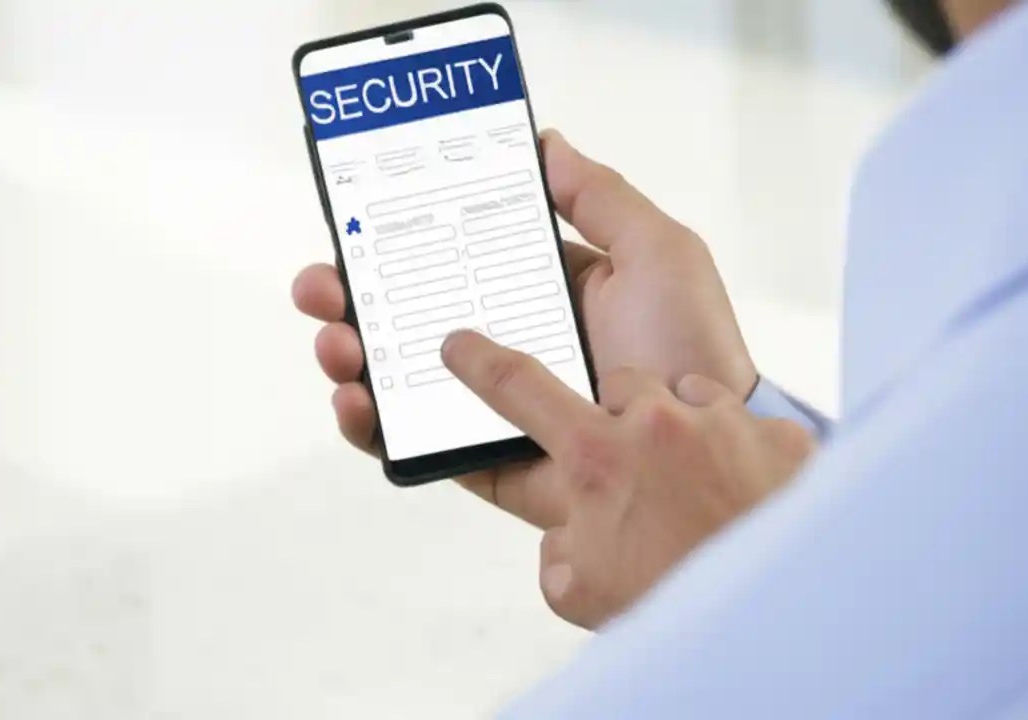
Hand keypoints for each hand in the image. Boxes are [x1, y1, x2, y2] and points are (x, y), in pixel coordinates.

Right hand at [292, 131, 759, 524]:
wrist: (705, 463)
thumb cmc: (691, 351)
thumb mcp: (659, 253)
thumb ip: (601, 198)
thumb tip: (545, 143)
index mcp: (548, 292)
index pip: (459, 257)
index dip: (405, 238)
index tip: (361, 222)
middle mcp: (517, 345)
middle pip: (415, 314)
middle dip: (355, 295)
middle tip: (322, 285)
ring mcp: (498, 406)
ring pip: (402, 378)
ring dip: (352, 355)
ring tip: (336, 343)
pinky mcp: (488, 461)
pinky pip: (417, 444)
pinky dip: (372, 426)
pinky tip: (356, 402)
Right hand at [442, 330, 812, 628]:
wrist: (774, 614)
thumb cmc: (677, 603)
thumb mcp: (581, 593)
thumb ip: (556, 552)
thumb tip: (564, 540)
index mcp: (595, 460)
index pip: (519, 390)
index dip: (481, 363)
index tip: (460, 343)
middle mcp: (655, 425)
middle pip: (617, 385)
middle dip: (617, 414)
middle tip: (631, 464)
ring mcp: (721, 423)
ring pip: (683, 394)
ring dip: (678, 426)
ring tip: (690, 481)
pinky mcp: (775, 437)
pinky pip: (743, 422)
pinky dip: (736, 447)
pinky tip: (737, 488)